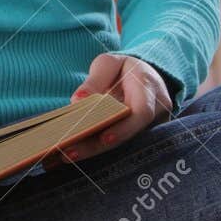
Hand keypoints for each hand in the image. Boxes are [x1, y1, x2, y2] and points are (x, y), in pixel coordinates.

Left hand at [39, 53, 171, 168]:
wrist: (142, 76)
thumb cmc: (124, 68)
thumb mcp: (109, 63)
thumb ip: (95, 80)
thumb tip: (77, 100)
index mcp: (150, 91)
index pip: (141, 113)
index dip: (124, 128)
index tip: (104, 138)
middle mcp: (156, 115)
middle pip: (128, 137)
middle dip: (98, 147)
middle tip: (69, 153)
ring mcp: (150, 130)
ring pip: (121, 146)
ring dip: (92, 153)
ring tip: (64, 157)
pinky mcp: (138, 139)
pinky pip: (117, 147)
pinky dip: (94, 151)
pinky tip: (72, 155)